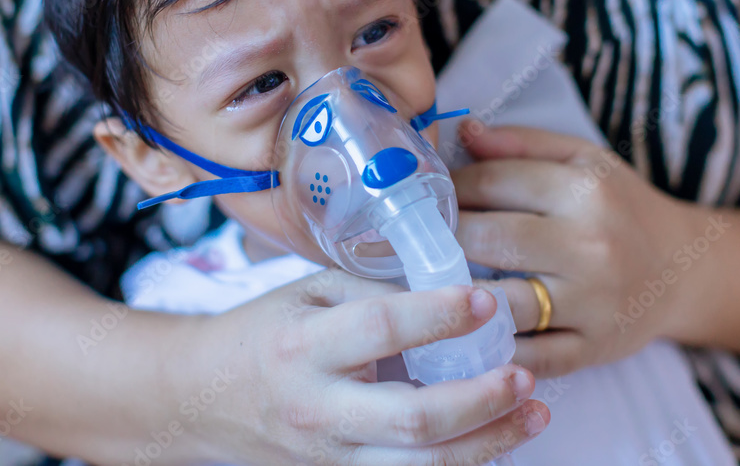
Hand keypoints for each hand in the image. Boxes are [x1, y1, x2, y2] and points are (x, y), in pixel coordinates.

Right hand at [176, 268, 549, 464]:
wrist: (204, 398)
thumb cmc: (262, 333)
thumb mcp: (307, 293)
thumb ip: (373, 292)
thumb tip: (448, 291)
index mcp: (302, 347)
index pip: (380, 329)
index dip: (438, 315)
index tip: (484, 300)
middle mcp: (318, 408)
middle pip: (411, 418)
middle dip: (479, 401)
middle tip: (523, 374)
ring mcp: (331, 454)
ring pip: (420, 464)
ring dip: (487, 442)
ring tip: (535, 413)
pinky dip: (461, 460)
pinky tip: (496, 438)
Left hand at [452, 124, 698, 378]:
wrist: (684, 270)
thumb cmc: (622, 208)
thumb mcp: (584, 160)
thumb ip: (522, 144)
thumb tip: (463, 131)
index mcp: (586, 191)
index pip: (491, 182)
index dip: (449, 187)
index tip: (432, 195)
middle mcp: (591, 247)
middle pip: (487, 239)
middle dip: (442, 237)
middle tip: (421, 238)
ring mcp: (592, 304)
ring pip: (501, 303)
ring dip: (457, 294)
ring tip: (434, 282)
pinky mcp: (592, 349)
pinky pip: (527, 356)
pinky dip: (492, 348)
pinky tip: (468, 330)